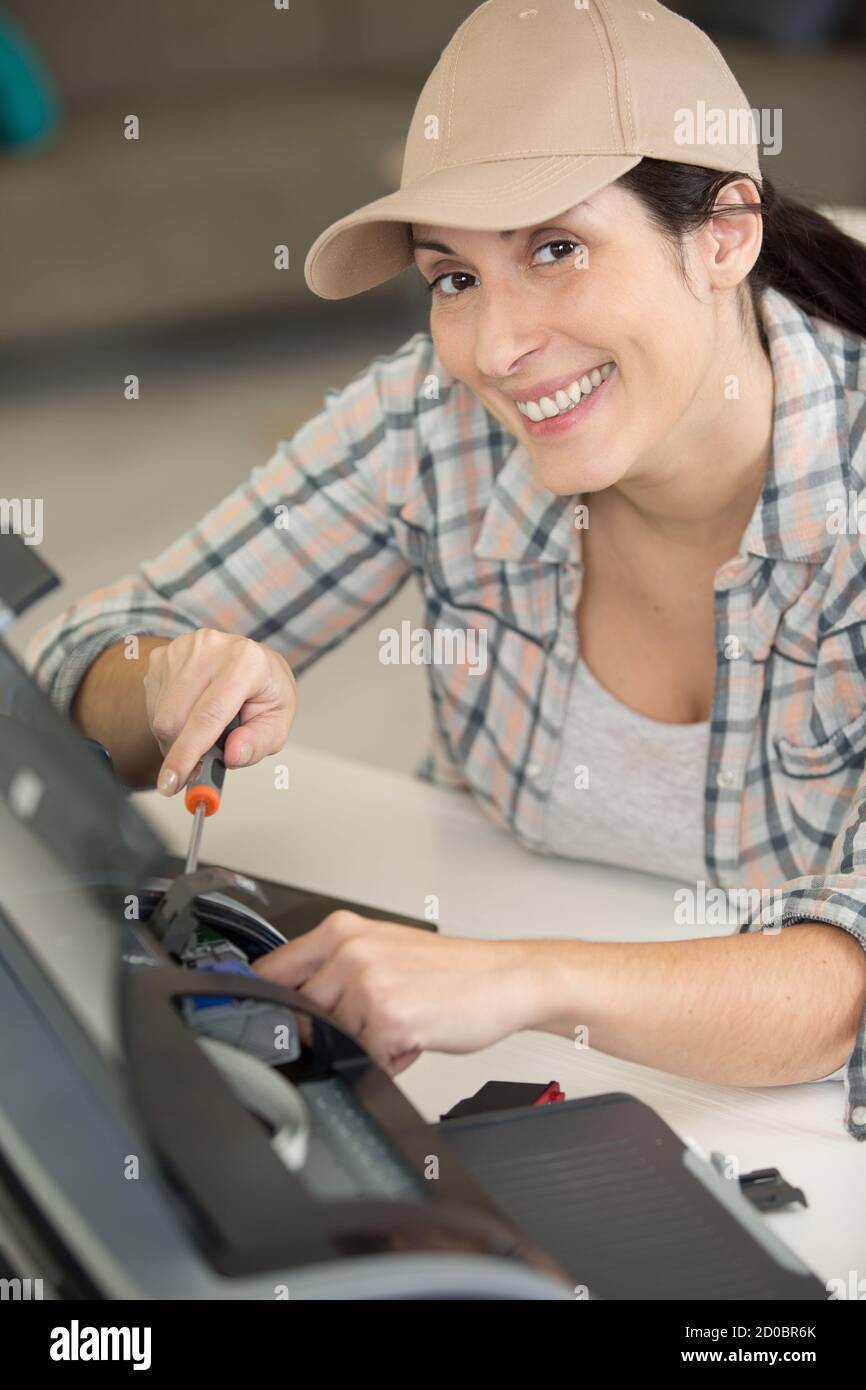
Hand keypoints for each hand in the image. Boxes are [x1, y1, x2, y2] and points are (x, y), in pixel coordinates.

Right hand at [143, 628, 296, 795]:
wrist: (250, 660)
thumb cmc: (265, 691)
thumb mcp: (278, 720)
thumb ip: (259, 742)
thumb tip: (233, 754)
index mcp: (246, 662)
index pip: (208, 715)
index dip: (187, 753)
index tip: (171, 782)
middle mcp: (211, 648)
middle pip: (174, 719)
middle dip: (180, 752)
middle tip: (194, 768)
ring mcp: (182, 649)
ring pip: (160, 716)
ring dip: (176, 738)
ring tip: (204, 731)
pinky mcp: (162, 654)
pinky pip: (153, 705)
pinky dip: (170, 722)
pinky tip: (191, 713)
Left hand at [253, 910, 537, 1073]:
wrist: (506, 978)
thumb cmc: (453, 970)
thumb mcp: (384, 951)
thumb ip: (334, 971)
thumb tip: (293, 1007)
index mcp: (342, 931)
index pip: (272, 971)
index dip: (258, 1000)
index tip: (243, 1016)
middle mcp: (350, 952)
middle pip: (300, 1014)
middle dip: (331, 1031)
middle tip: (375, 1020)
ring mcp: (366, 985)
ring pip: (333, 1040)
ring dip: (364, 1046)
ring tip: (402, 1024)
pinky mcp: (387, 1019)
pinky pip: (367, 1059)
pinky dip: (390, 1060)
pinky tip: (416, 1037)